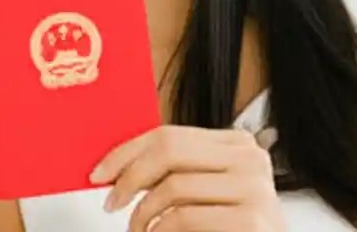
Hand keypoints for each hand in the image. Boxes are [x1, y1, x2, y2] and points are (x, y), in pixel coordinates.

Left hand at [89, 126, 282, 231]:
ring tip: (140, 230)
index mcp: (237, 145)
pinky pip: (185, 217)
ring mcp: (255, 189)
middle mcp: (251, 159)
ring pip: (173, 187)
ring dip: (144, 214)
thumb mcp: (204, 191)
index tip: (100, 172)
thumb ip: (174, 172)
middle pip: (169, 151)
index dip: (127, 152)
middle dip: (130, 177)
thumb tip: (116, 168)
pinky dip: (161, 231)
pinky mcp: (253, 221)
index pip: (169, 135)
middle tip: (111, 201)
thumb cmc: (231, 228)